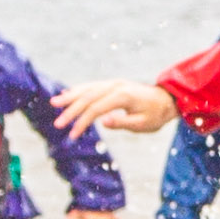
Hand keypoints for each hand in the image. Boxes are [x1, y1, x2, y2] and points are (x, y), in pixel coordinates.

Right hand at [55, 78, 178, 137]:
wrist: (166, 99)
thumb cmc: (155, 115)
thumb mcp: (144, 124)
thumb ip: (123, 122)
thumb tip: (103, 122)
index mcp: (123, 96)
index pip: (97, 109)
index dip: (83, 122)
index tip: (73, 135)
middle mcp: (115, 86)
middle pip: (88, 97)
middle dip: (71, 111)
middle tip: (58, 124)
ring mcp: (113, 83)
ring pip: (87, 89)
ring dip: (70, 97)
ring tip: (54, 104)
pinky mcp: (111, 84)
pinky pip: (92, 86)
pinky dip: (78, 90)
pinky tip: (67, 95)